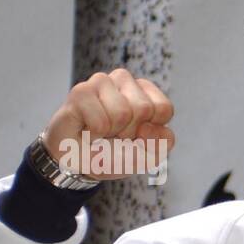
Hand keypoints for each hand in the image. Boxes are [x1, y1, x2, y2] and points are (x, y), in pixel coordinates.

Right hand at [42, 68, 174, 179]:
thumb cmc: (116, 154)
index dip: (151, 131)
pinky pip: (101, 122)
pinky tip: (87, 130)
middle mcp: (123, 80)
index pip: (163, 108)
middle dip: (130, 132)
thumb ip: (163, 142)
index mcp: (145, 91)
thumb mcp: (150, 155)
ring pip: (122, 112)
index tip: (137, 135)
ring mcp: (101, 82)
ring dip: (112, 132)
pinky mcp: (80, 92)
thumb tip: (147, 127)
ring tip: (102, 131)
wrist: (81, 164)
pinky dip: (96, 135)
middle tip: (115, 135)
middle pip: (144, 108)